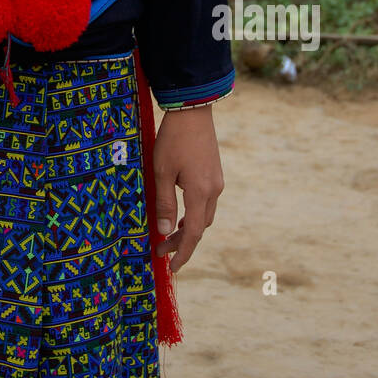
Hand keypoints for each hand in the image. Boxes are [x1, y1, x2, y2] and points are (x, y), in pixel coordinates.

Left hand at [152, 107, 223, 273]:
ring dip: (189, 228)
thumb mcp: (162, 170)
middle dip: (182, 242)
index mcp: (200, 192)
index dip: (184, 252)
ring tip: (169, 234)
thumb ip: (165, 202)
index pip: (194, 233)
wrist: (193, 110)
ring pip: (205, 215)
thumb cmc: (173, 139)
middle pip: (200, 227)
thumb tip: (166, 231)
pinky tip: (181, 213)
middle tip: (161, 249)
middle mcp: (213, 190)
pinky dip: (194, 213)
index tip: (172, 267)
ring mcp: (217, 181)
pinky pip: (206, 202)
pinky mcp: (215, 173)